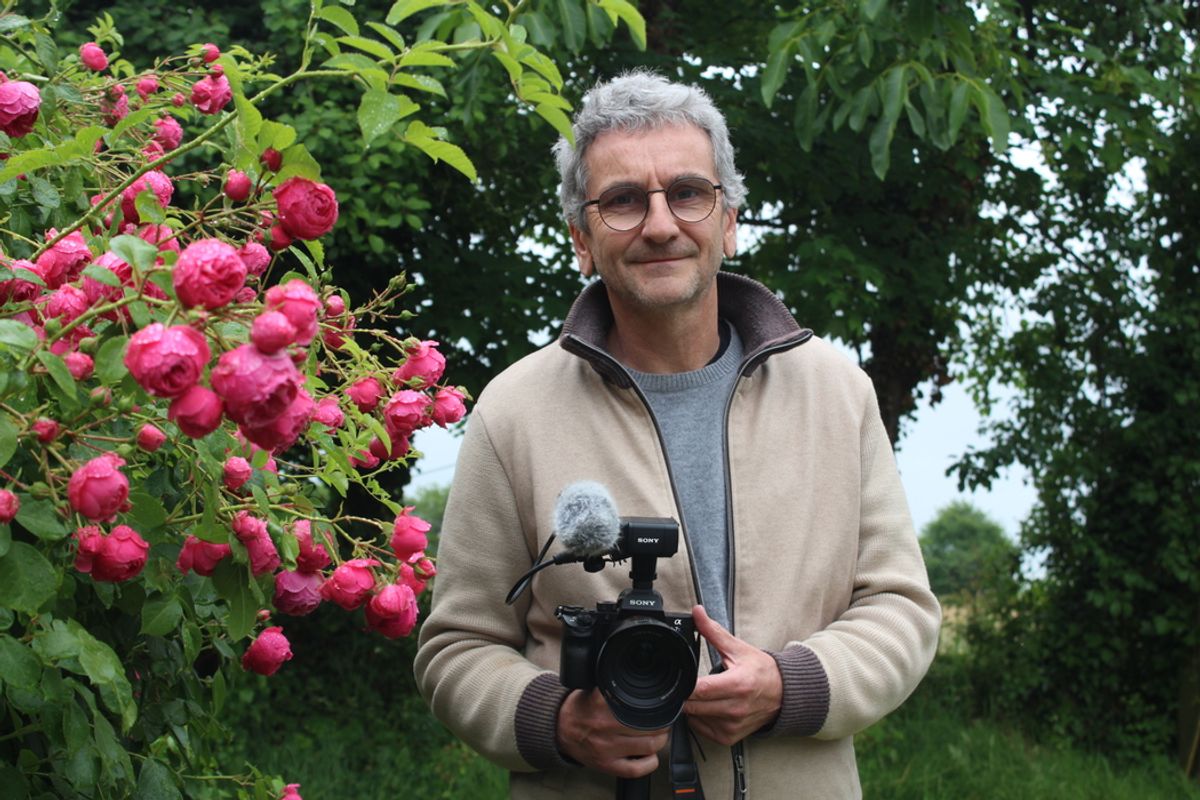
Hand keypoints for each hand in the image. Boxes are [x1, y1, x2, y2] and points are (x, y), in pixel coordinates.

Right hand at [556, 688, 669, 777]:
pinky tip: (649, 754)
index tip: (661, 701)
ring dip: (660, 740)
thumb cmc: (581, 709)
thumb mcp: (595, 689)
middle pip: (650, 726)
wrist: (559, 730)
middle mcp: (605, 726)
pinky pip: (637, 769)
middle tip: (662, 720)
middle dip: (661, 723)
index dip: (656, 702)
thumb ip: (615, 687)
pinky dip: (650, 762)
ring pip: (649, 746)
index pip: (638, 703)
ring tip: (658, 735)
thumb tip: (639, 681)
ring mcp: (607, 748)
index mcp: (601, 704)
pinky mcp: (607, 765)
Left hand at [682, 604, 782, 745]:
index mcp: (737, 684)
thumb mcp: (738, 648)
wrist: (784, 695)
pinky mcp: (730, 736)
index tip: (681, 678)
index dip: (685, 684)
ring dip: (694, 707)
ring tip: (703, 694)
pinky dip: (701, 719)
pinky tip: (709, 707)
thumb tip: (697, 613)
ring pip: (695, 718)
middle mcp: (735, 708)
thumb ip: (713, 631)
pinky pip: (703, 730)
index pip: (699, 690)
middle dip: (686, 694)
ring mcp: (733, 725)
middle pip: (693, 706)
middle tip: (689, 684)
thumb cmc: (763, 671)